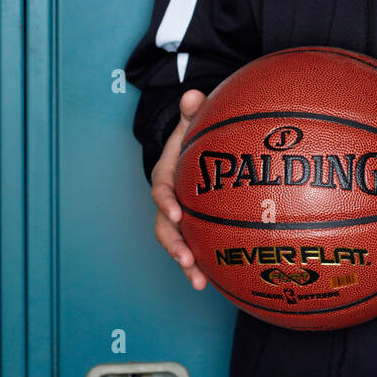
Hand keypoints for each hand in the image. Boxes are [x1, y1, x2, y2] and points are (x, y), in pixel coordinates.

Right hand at [151, 88, 208, 290]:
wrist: (193, 152)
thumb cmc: (194, 137)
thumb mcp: (191, 122)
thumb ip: (192, 111)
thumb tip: (193, 94)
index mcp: (165, 176)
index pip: (161, 190)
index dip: (166, 202)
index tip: (177, 212)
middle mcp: (168, 201)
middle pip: (164, 226)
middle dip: (173, 244)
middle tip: (185, 258)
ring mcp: (180, 218)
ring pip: (177, 243)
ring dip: (185, 263)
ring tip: (198, 282)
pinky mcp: (194, 228)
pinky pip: (196, 246)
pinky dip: (202, 263)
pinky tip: (216, 282)